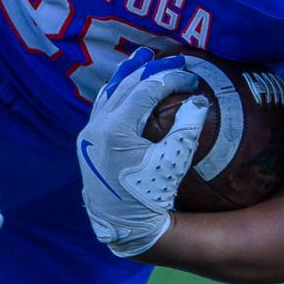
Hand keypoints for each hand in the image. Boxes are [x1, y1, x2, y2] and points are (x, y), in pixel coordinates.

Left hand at [77, 47, 208, 256]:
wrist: (122, 226)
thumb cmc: (150, 194)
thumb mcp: (174, 160)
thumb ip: (188, 126)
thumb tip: (197, 98)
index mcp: (115, 129)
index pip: (146, 90)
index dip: (170, 78)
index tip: (192, 76)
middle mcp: (95, 127)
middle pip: (125, 86)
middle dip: (149, 69)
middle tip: (171, 57)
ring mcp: (87, 135)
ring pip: (108, 94)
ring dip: (127, 76)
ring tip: (142, 58)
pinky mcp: (86, 144)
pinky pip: (101, 108)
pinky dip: (115, 93)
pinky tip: (124, 87)